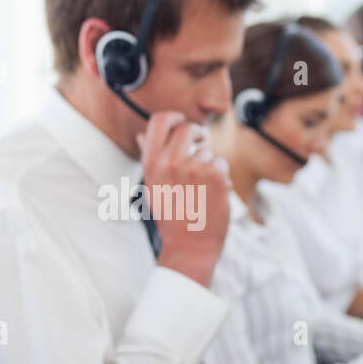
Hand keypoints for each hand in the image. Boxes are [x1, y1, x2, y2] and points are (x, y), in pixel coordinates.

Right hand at [136, 111, 231, 287]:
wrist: (190, 246)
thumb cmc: (171, 217)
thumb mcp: (153, 186)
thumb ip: (149, 158)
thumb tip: (141, 135)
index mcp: (151, 163)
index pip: (159, 120)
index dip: (173, 117)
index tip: (181, 123)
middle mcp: (171, 162)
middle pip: (188, 127)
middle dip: (197, 134)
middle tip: (200, 143)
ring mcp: (194, 168)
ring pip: (207, 151)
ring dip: (208, 165)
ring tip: (201, 190)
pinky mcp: (216, 176)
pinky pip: (221, 163)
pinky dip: (221, 176)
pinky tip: (213, 194)